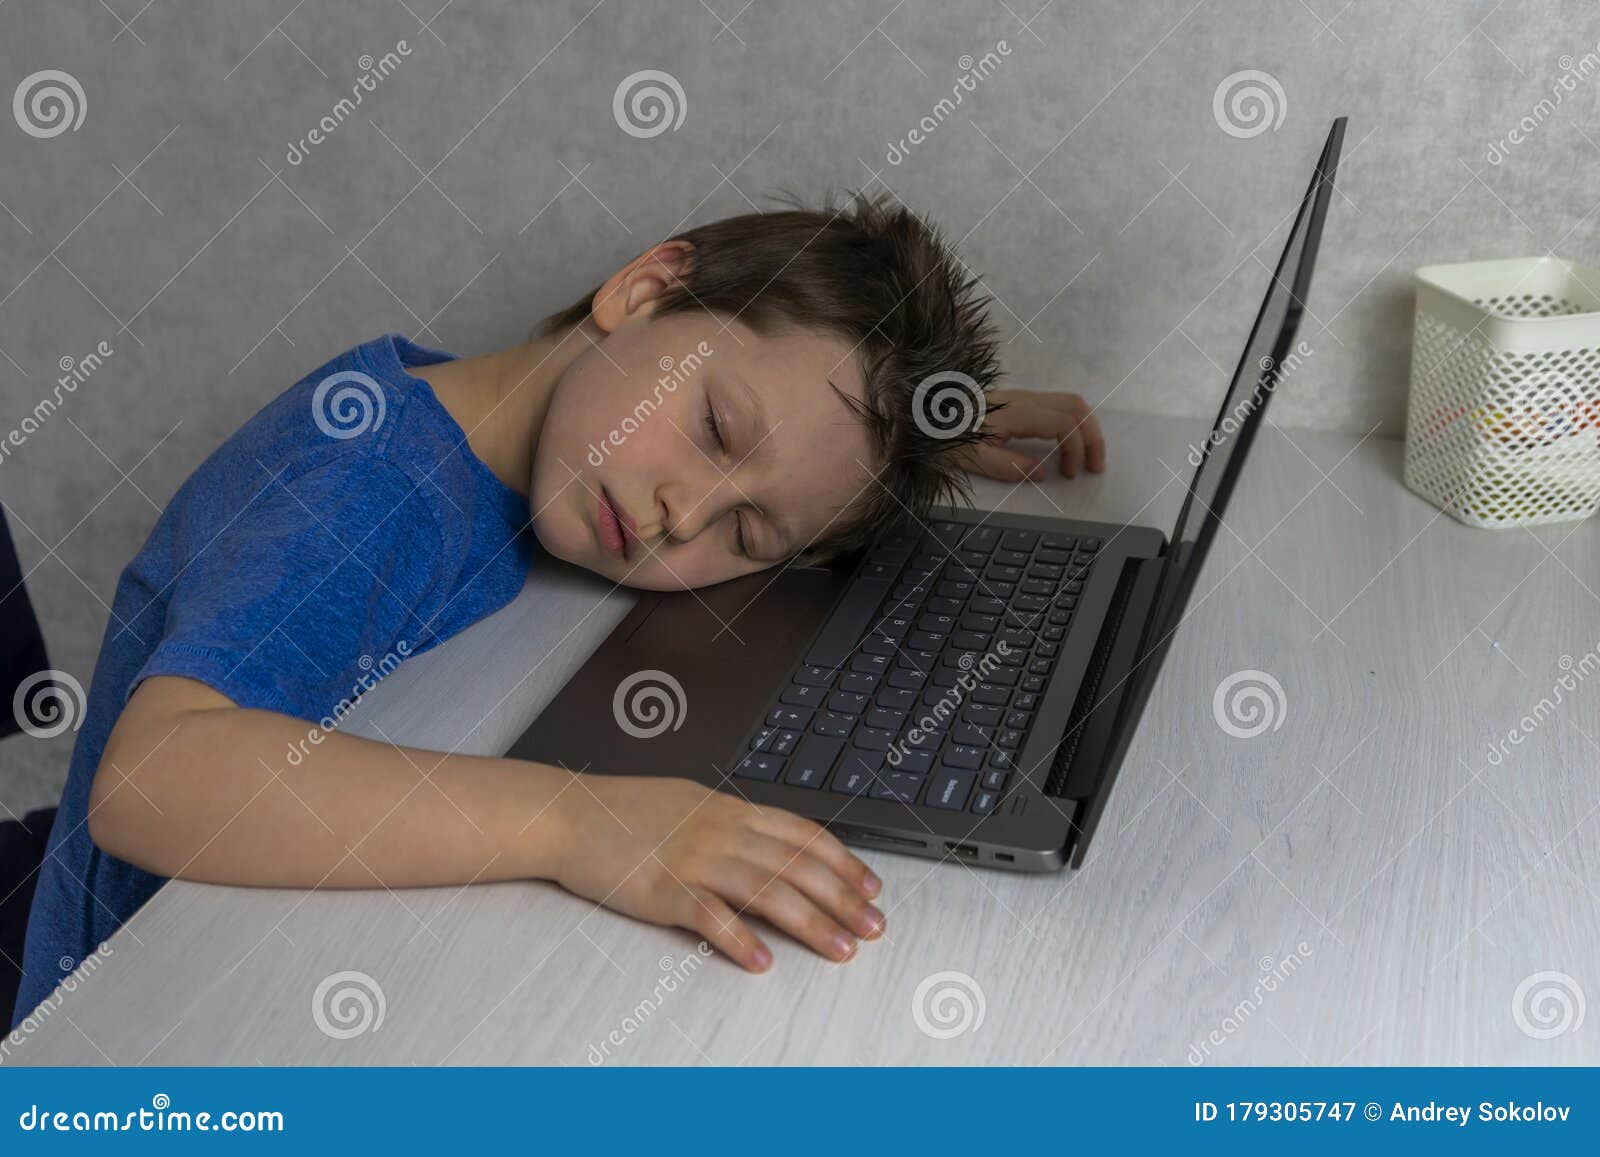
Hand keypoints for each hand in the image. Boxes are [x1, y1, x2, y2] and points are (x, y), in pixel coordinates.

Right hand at [552, 774, 884, 970]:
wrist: (569, 814)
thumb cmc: (627, 812)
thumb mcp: (692, 803)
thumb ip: (735, 824)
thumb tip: (777, 845)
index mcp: (731, 810)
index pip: (804, 835)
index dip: (844, 863)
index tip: (873, 888)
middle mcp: (721, 831)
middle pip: (797, 866)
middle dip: (843, 899)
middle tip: (875, 928)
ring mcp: (693, 859)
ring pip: (768, 891)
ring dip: (811, 923)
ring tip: (841, 949)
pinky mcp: (662, 889)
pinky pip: (711, 916)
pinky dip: (741, 940)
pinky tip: (764, 962)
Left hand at [954, 388, 1106, 481]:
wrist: (925, 414)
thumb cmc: (944, 436)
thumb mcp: (970, 458)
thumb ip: (1006, 466)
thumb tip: (1041, 473)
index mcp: (1016, 412)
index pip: (1064, 423)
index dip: (1075, 449)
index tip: (1068, 474)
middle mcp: (1025, 398)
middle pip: (1077, 407)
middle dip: (1093, 437)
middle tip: (1094, 468)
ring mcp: (1023, 396)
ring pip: (1071, 402)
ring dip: (1086, 429)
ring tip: (1086, 459)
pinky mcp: (1019, 401)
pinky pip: (1058, 405)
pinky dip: (1073, 423)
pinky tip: (1067, 445)